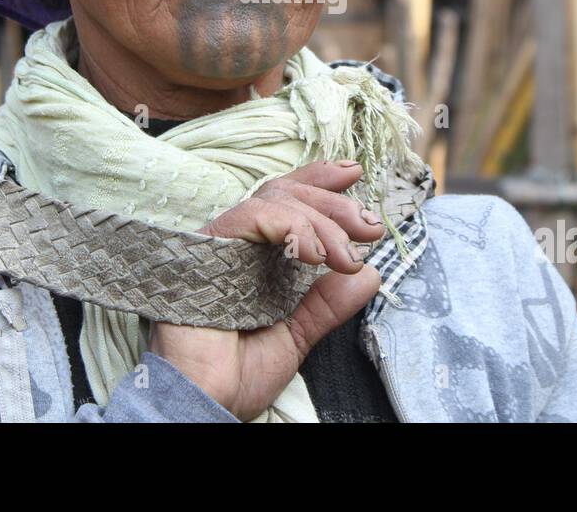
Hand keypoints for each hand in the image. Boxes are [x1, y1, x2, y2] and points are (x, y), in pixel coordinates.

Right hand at [148, 160, 383, 419]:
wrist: (205, 400)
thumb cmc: (238, 373)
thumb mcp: (299, 334)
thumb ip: (329, 304)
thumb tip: (371, 275)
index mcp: (259, 258)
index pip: (288, 203)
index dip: (320, 184)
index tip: (354, 176)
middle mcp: (240, 244)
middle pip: (287, 194)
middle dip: (334, 205)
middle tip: (368, 227)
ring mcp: (223, 243)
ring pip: (273, 200)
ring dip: (320, 220)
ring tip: (343, 256)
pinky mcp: (207, 248)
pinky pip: (249, 217)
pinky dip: (287, 226)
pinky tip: (312, 252)